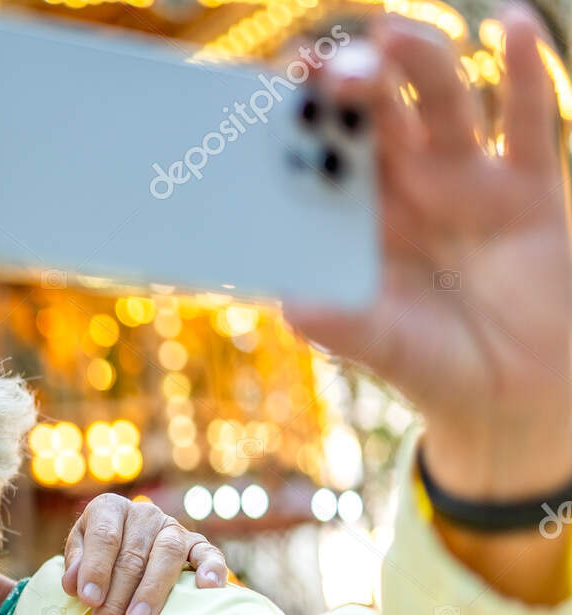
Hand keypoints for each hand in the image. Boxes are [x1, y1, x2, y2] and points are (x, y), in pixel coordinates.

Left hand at [61, 494, 227, 614]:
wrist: (127, 543)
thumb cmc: (98, 554)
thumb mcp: (78, 552)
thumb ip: (75, 565)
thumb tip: (73, 584)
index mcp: (109, 508)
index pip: (104, 536)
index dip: (96, 569)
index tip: (88, 600)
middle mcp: (144, 513)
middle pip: (132, 556)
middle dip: (116, 600)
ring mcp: (173, 527)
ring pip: (168, 555)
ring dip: (152, 592)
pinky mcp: (198, 544)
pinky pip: (209, 553)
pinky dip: (211, 568)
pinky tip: (206, 588)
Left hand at [284, 6, 571, 499]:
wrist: (512, 394)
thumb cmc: (431, 365)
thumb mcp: (382, 347)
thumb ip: (343, 323)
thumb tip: (293, 307)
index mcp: (355, 218)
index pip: (320, 153)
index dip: (298, 119)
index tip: (269, 91)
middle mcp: (406, 186)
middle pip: (372, 112)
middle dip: (347, 80)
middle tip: (318, 63)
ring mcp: (466, 178)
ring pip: (439, 101)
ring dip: (416, 61)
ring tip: (390, 35)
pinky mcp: (527, 186)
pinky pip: (527, 119)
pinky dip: (522, 70)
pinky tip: (510, 24)